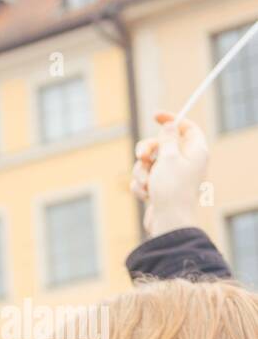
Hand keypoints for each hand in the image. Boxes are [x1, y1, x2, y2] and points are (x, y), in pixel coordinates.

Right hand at [130, 111, 208, 237]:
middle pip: (162, 144)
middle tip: (142, 156)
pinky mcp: (160, 189)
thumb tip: (169, 125)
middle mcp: (185, 162)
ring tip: (146, 184)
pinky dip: (141, 185)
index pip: (187, 127)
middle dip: (147, 150)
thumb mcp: (168, 158)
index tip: (155, 116)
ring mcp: (172, 176)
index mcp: (195, 152)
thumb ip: (167, 139)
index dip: (172, 120)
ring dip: (141, 171)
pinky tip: (146, 195)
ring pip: (149, 163)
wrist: (168, 222)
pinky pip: (144, 178)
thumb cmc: (172, 189)